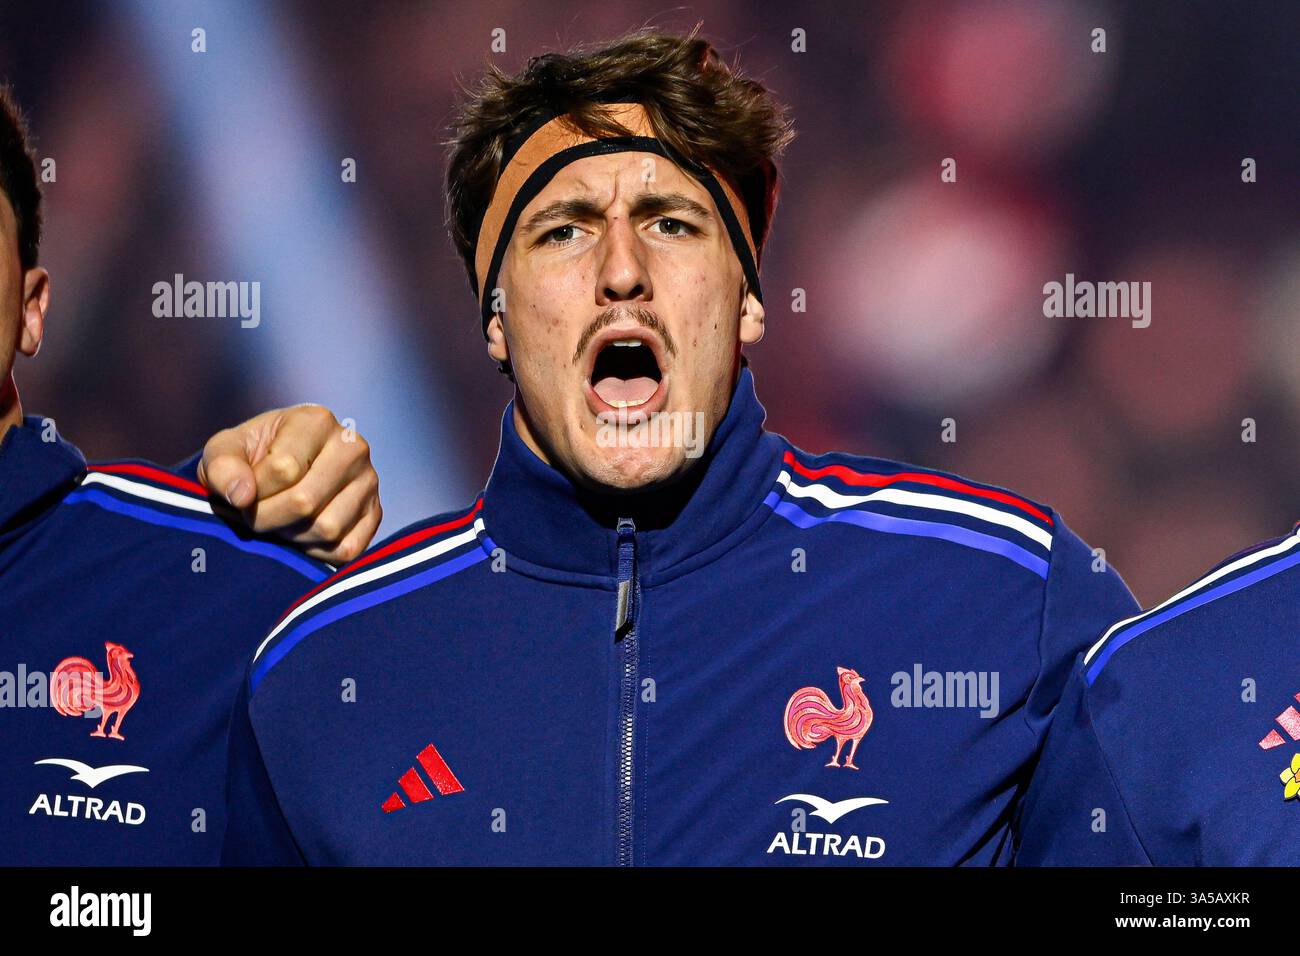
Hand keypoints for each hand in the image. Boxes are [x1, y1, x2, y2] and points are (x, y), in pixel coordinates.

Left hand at [196, 405, 381, 564]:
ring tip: (279, 521)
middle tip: (254, 516)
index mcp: (316, 421)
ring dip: (292, 536)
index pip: (283, 470)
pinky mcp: (376, 514)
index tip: (243, 492)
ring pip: (328, 527)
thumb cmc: (250, 458)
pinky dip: (317, 552)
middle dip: (268, 518)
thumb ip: (222, 467)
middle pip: (305, 501)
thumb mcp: (224, 451)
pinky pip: (347, 549)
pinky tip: (302, 534)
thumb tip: (242, 496)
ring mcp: (369, 481)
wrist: (280, 470)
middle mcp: (352, 447)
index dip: (253, 492)